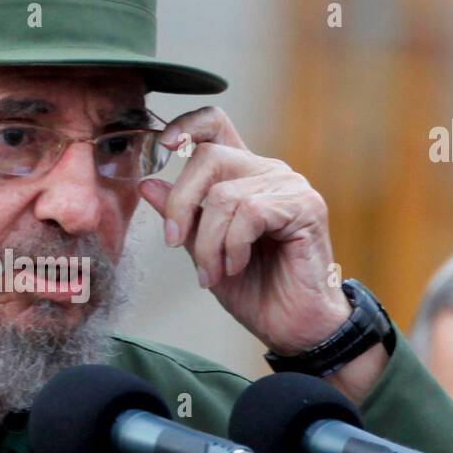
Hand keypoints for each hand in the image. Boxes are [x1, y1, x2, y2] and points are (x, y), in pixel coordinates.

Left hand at [137, 106, 387, 401]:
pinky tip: (236, 266)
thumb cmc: (255, 290)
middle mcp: (268, 172)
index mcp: (243, 177)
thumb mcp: (203, 251)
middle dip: (180, 205)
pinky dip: (232, 246)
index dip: (185, 126)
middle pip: (208, 158)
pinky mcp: (305, 206)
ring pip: (224, 195)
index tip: (162, 147)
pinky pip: (249, 213)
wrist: (293, 327)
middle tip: (172, 243)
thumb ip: (181, 217)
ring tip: (212, 273)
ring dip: (208, 243)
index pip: (215, 125)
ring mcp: (289, 186)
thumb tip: (147, 183)